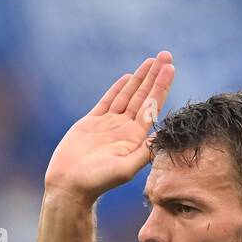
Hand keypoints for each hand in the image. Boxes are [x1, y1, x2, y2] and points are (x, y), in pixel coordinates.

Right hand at [44, 51, 174, 202]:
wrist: (70, 185)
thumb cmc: (97, 181)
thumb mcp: (124, 169)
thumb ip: (143, 153)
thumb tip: (160, 137)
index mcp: (135, 138)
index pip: (152, 107)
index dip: (161, 87)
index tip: (171, 68)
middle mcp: (125, 129)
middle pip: (143, 97)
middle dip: (154, 76)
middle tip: (166, 55)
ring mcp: (109, 125)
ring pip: (128, 96)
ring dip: (139, 78)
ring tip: (151, 61)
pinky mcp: (92, 123)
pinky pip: (108, 101)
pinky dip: (118, 89)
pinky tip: (128, 77)